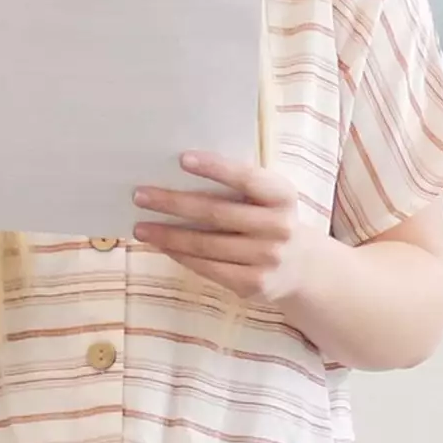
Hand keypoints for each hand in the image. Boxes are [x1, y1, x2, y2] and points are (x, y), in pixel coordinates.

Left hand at [133, 153, 329, 303]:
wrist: (302, 267)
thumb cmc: (269, 219)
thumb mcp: (267, 197)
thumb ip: (237, 186)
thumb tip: (177, 176)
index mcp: (282, 195)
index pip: (247, 178)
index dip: (215, 168)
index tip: (182, 158)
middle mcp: (278, 227)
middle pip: (216, 213)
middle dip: (173, 203)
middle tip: (140, 196)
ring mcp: (267, 258)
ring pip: (205, 244)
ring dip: (167, 235)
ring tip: (140, 227)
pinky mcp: (254, 284)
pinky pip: (207, 267)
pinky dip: (180, 255)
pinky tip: (161, 246)